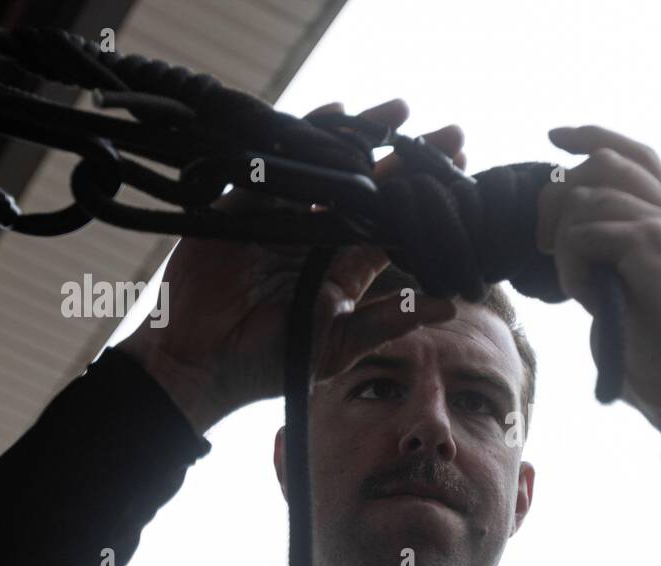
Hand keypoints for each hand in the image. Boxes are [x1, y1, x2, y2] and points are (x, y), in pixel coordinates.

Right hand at [117, 99, 467, 432]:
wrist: (201, 359)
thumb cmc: (272, 360)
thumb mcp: (338, 344)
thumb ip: (389, 321)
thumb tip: (450, 307)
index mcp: (345, 269)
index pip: (394, 227)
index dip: (423, 202)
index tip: (460, 175)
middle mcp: (318, 238)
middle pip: (370, 190)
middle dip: (407, 159)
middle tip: (450, 133)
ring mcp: (282, 218)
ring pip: (329, 169)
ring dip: (363, 137)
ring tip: (401, 109)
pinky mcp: (244, 204)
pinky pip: (277, 163)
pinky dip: (302, 137)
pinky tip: (334, 110)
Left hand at [535, 125, 660, 443]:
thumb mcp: (626, 289)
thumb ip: (609, 252)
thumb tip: (567, 231)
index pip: (634, 156)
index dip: (592, 137)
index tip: (555, 137)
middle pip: (605, 163)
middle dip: (560, 197)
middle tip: (547, 245)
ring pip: (588, 198)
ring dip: (566, 246)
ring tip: (581, 290)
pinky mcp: (656, 249)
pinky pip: (587, 234)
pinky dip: (573, 267)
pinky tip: (587, 299)